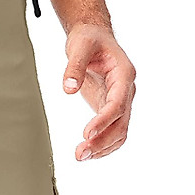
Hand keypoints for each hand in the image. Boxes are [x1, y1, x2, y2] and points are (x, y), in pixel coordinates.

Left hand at [62, 24, 136, 160]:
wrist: (95, 38)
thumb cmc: (90, 39)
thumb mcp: (80, 46)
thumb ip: (74, 67)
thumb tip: (69, 88)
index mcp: (124, 74)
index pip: (117, 103)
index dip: (104, 121)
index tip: (86, 134)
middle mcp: (126, 90)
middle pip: (121, 123)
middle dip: (102, 140)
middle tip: (81, 153)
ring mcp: (120, 101)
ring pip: (119, 131)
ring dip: (102, 147)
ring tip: (81, 156)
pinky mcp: (110, 107)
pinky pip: (113, 131)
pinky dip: (103, 145)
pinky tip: (88, 153)